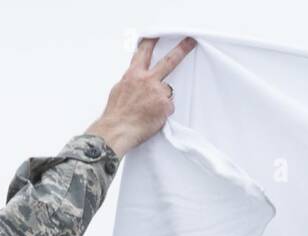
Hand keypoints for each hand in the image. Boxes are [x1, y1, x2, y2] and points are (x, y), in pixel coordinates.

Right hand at [86, 36, 195, 156]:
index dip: (151, 42)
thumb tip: (136, 83)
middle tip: (191, 41)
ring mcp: (158, 91)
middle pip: (169, 61)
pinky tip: (152, 118)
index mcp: (133, 75)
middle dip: (181, 49)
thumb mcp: (119, 90)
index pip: (143, 52)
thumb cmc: (116, 114)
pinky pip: (168, 107)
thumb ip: (132, 83)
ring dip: (160, 100)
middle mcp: (147, 80)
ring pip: (166, 92)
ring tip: (147, 110)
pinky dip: (162, 113)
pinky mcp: (165, 105)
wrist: (117, 129)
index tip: (157, 34)